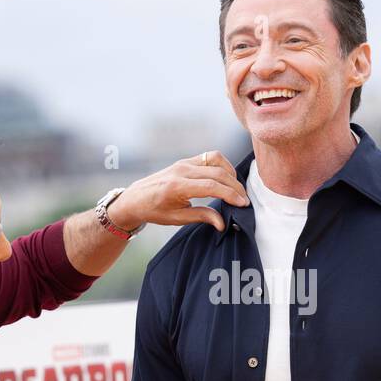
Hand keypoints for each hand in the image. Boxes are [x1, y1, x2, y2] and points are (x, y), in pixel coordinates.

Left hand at [109, 151, 249, 232]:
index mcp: (177, 186)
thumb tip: (222, 223)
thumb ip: (201, 217)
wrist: (136, 197)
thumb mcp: (176, 218)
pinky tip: (226, 178)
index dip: (230, 194)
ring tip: (236, 189)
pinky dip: (222, 165)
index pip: (211, 186)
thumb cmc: (154, 210)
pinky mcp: (186, 160)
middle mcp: (182, 171)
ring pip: (216, 160)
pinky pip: (210, 157)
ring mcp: (184, 163)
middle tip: (244, 200)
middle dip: (235, 186)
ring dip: (230, 173)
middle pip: (217, 173)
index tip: (242, 204)